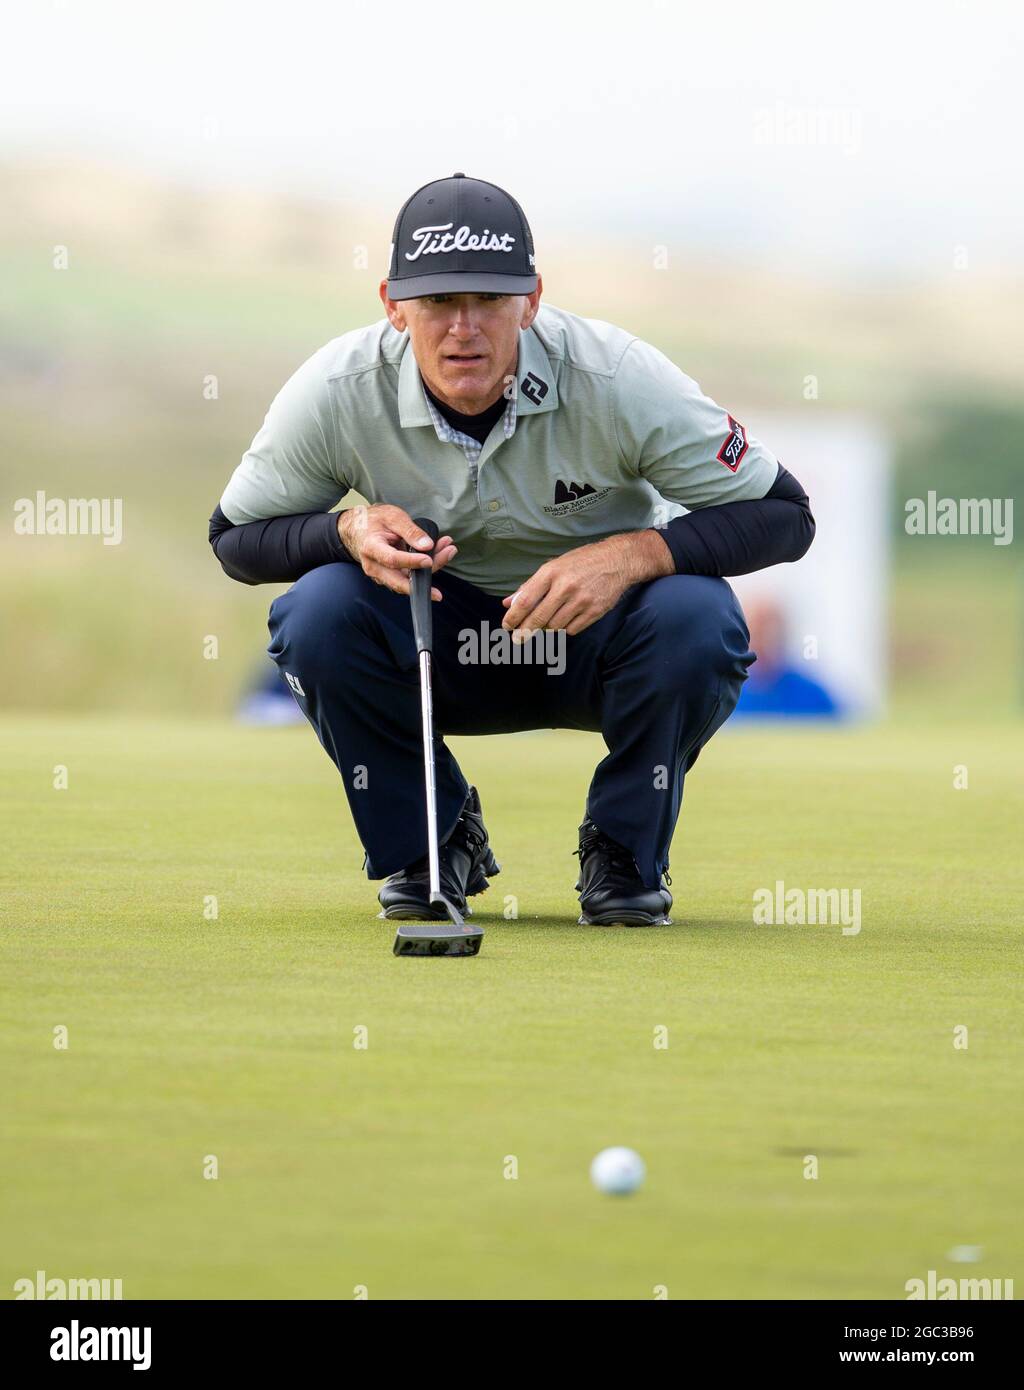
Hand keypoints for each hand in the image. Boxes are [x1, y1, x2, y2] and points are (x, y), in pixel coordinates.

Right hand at [338, 504, 456, 601]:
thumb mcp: (393, 517)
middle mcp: (374, 566)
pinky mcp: (389, 577)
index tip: (429, 560)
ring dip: (430, 570)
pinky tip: (439, 553)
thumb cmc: (375, 521)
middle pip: (399, 581)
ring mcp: (381, 575)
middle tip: (440, 584)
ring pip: (407, 581)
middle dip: (423, 581)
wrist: (359, 528)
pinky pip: (408, 578)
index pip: (392, 560)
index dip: (411, 562)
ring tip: (448, 550)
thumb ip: (410, 531)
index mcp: (371, 548)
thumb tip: (427, 546)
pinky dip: (424, 568)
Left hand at [501, 530, 673, 636]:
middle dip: (525, 631)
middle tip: (518, 639)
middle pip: (538, 618)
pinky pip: (571, 630)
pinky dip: (565, 628)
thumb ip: (530, 586)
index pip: (526, 601)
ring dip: (547, 627)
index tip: (507, 626)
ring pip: (554, 627)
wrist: (618, 560)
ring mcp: (581, 601)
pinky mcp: (595, 612)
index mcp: (551, 572)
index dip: (513, 617)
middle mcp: (565, 587)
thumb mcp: (554, 566)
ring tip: (549, 620)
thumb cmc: (582, 562)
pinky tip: (567, 618)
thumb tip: (508, 603)